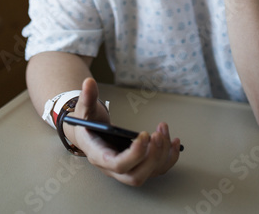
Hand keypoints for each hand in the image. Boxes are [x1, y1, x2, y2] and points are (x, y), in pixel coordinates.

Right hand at [65, 77, 179, 185]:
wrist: (89, 134)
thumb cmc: (87, 125)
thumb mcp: (84, 110)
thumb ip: (86, 98)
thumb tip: (88, 82)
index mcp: (99, 156)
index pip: (117, 164)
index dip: (134, 154)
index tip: (144, 134)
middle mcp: (113, 168)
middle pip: (135, 176)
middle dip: (152, 157)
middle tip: (157, 135)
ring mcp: (127, 169)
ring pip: (149, 173)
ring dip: (162, 153)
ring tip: (163, 130)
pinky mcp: (138, 166)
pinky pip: (157, 169)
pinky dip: (169, 158)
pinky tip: (174, 141)